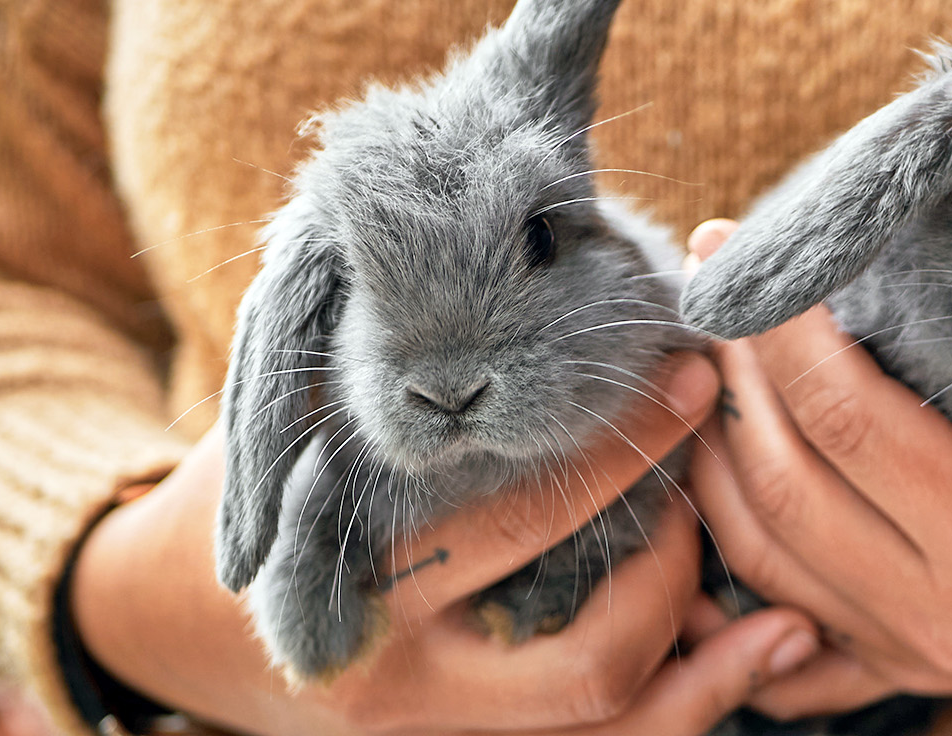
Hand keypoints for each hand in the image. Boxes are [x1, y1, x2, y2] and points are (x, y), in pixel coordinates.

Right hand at [71, 352, 818, 734]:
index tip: (689, 378)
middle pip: (587, 661)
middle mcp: (404, 692)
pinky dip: (681, 708)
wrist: (162, 626)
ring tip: (789, 614)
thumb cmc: (238, 498)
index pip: (513, 522)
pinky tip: (747, 658)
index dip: (616, 449)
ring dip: (712, 678)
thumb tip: (523, 261)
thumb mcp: (289, 422)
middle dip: (677, 566)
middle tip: (709, 479)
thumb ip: (384, 371)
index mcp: (354, 593)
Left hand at [684, 220, 951, 718]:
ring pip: (758, 552)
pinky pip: (776, 614)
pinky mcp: (895, 665)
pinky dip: (726, 547)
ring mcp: (907, 650)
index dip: (788, 332)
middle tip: (715, 279)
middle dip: (735, 371)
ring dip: (713, 450)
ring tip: (704, 356)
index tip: (753, 250)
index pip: (852, 423)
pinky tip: (709, 480)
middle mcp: (936, 613)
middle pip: (783, 483)